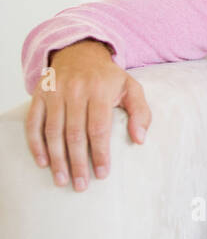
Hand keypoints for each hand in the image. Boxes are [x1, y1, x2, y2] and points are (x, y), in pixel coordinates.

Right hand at [25, 39, 151, 189]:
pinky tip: (41, 162)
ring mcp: (54, 93)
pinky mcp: (39, 95)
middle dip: (77, 162)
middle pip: (74, 133)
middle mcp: (75, 91)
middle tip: (81, 185)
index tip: (102, 174)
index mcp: (100, 91)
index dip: (100, 153)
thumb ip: (141, 113)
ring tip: (62, 180)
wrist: (79, 52)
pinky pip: (33, 122)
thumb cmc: (108, 77)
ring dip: (56, 159)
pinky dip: (35, 144)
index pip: (99, 128)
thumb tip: (140, 139)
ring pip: (53, 131)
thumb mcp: (132, 88)